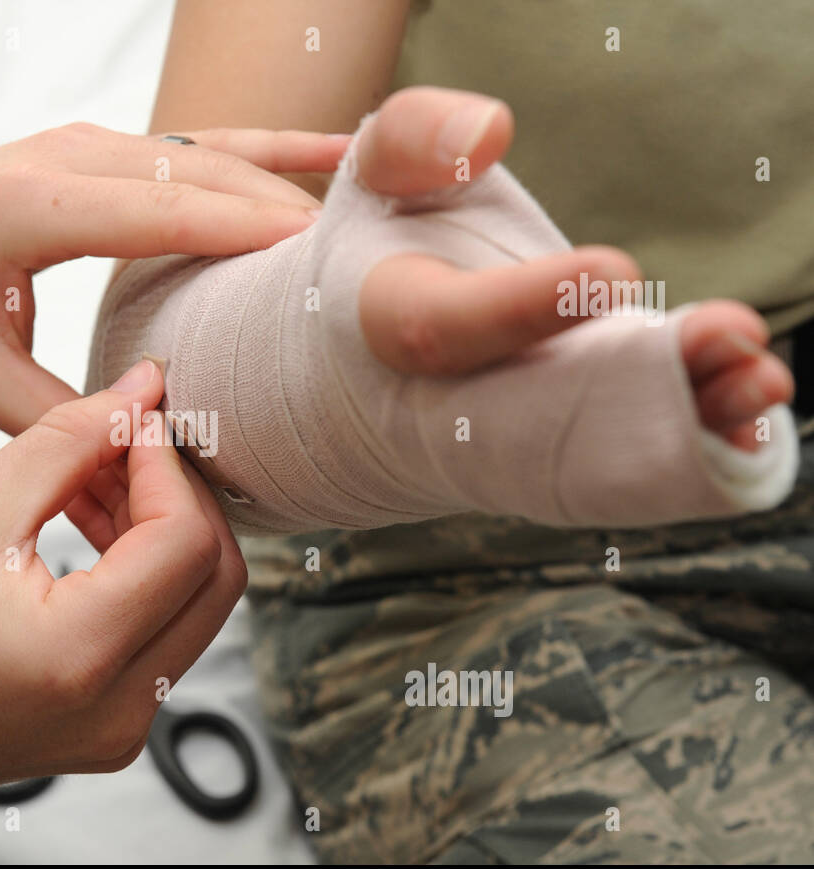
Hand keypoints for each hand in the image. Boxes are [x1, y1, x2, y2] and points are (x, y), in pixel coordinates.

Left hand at [0, 123, 343, 436]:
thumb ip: (58, 412)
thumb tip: (145, 438)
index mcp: (26, 207)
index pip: (156, 210)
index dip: (241, 228)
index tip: (316, 251)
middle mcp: (64, 157)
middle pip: (198, 170)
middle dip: (283, 207)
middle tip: (362, 253)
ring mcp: (87, 144)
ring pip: (207, 148)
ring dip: (284, 175)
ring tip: (366, 204)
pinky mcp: (101, 151)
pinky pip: (194, 142)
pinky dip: (263, 148)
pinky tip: (328, 150)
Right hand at [0, 358, 246, 803]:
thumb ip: (66, 442)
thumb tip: (139, 392)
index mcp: (79, 656)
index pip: (186, 542)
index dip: (166, 465)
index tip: (129, 420)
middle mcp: (119, 709)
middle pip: (215, 577)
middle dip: (178, 494)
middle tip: (123, 441)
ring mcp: (121, 728)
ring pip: (195, 603)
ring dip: (161, 527)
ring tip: (96, 474)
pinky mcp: (112, 726)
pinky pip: (162, 633)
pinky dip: (142, 571)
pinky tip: (94, 521)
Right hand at [347, 87, 793, 450]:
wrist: (387, 336)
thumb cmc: (392, 238)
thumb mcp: (382, 168)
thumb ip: (419, 135)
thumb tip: (490, 133)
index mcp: (387, 324)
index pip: (443, 329)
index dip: (525, 311)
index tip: (618, 273)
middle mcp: (442, 402)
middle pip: (534, 415)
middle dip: (633, 388)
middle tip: (733, 340)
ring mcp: (502, 435)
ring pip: (583, 450)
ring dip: (683, 420)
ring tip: (759, 380)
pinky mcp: (549, 446)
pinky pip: (611, 462)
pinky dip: (682, 446)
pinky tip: (744, 426)